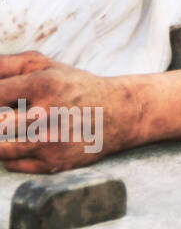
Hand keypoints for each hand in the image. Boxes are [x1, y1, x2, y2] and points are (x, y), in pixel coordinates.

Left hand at [0, 51, 140, 172]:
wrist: (120, 113)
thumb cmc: (76, 87)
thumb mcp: (46, 66)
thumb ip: (6, 64)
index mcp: (42, 84)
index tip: (0, 100)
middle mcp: (46, 114)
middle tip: (6, 117)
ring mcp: (49, 141)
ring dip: (0, 139)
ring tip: (12, 129)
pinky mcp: (54, 162)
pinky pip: (11, 163)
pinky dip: (10, 155)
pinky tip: (23, 143)